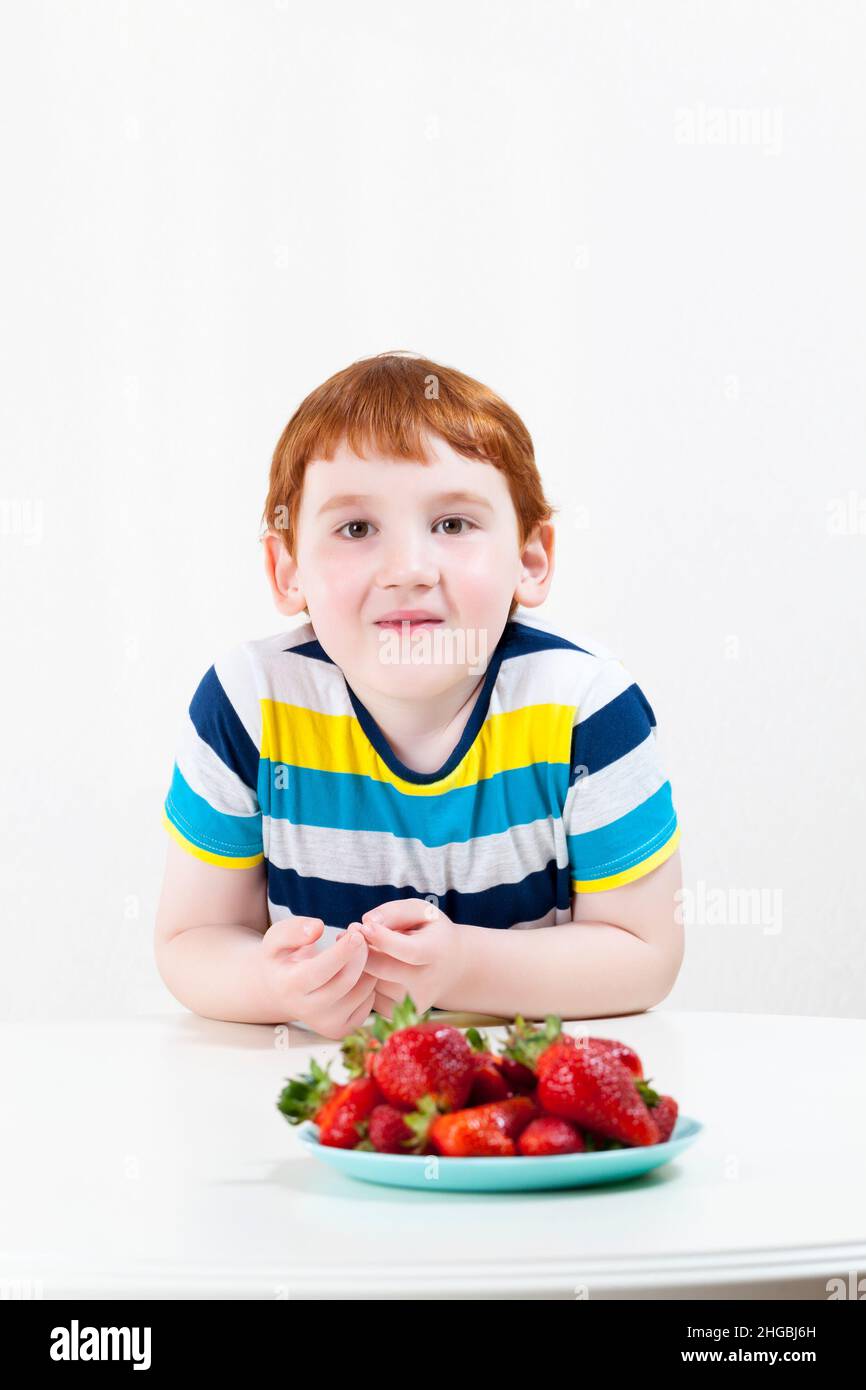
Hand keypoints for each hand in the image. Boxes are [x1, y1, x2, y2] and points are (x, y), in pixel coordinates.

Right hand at [260, 916, 375, 1039]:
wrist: (280, 991)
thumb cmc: (281, 958)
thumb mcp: (275, 938)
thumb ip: (292, 930)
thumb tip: (317, 928)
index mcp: (289, 987)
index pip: (322, 970)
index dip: (343, 950)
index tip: (356, 932)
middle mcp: (307, 1011)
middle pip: (346, 980)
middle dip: (360, 953)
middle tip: (360, 934)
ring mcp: (326, 1024)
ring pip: (363, 991)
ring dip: (368, 966)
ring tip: (357, 950)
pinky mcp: (343, 1030)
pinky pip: (370, 1001)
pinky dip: (371, 982)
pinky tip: (359, 969)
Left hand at [352, 898, 462, 1017]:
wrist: (451, 967)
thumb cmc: (432, 933)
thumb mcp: (421, 912)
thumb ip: (395, 912)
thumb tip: (366, 922)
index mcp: (435, 953)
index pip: (408, 951)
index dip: (383, 938)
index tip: (363, 925)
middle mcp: (426, 984)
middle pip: (382, 969)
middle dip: (360, 950)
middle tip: (350, 932)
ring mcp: (412, 1004)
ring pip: (371, 982)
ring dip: (359, 963)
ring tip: (363, 946)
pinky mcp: (398, 1015)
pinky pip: (368, 996)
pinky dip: (363, 980)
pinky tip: (370, 966)